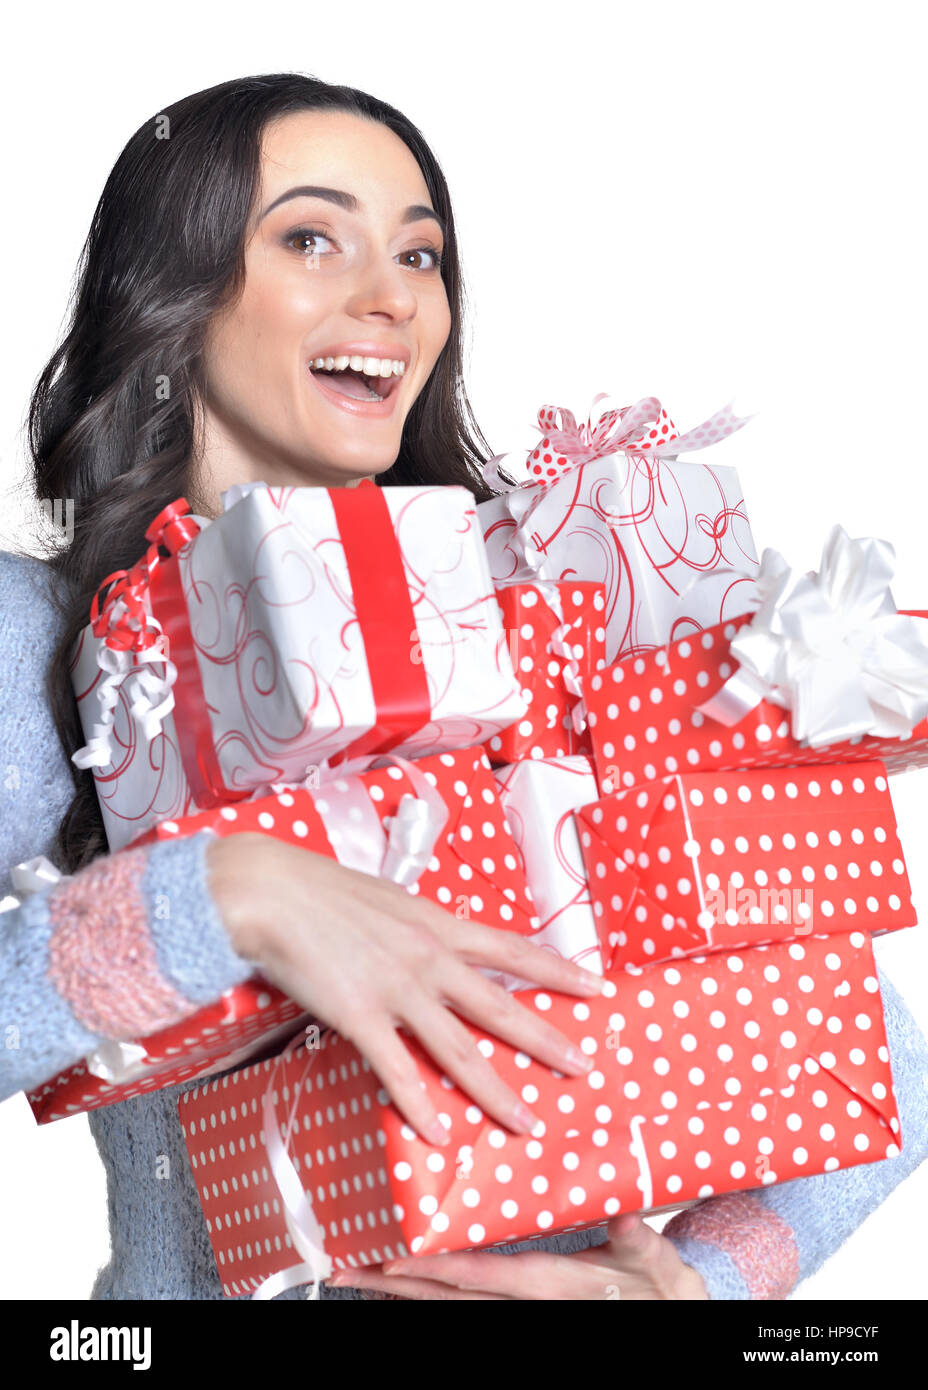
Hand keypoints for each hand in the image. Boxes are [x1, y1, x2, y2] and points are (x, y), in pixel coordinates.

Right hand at [207, 832, 605, 1149]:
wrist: (271, 891)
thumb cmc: (322, 890)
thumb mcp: (388, 898)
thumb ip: (417, 926)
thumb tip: (436, 942)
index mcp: (438, 925)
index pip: (513, 950)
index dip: (558, 970)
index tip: (596, 986)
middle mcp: (428, 958)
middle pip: (501, 1008)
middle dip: (547, 1041)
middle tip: (584, 1068)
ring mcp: (397, 989)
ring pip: (460, 1050)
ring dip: (496, 1092)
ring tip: (527, 1122)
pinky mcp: (359, 1016)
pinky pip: (397, 1069)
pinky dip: (421, 1105)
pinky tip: (440, 1133)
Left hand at [326, 1214, 709, 1298]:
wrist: (669, 1312)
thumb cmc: (656, 1281)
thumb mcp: (650, 1256)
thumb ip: (635, 1237)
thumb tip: (625, 1214)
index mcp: (545, 1285)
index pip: (477, 1276)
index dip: (432, 1269)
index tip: (392, 1260)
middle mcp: (521, 1303)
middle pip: (444, 1295)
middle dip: (392, 1281)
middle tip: (345, 1265)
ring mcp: (516, 1309)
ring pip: (445, 1303)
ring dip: (399, 1290)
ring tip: (356, 1271)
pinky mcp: (518, 1305)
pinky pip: (461, 1302)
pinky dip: (425, 1293)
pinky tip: (400, 1283)